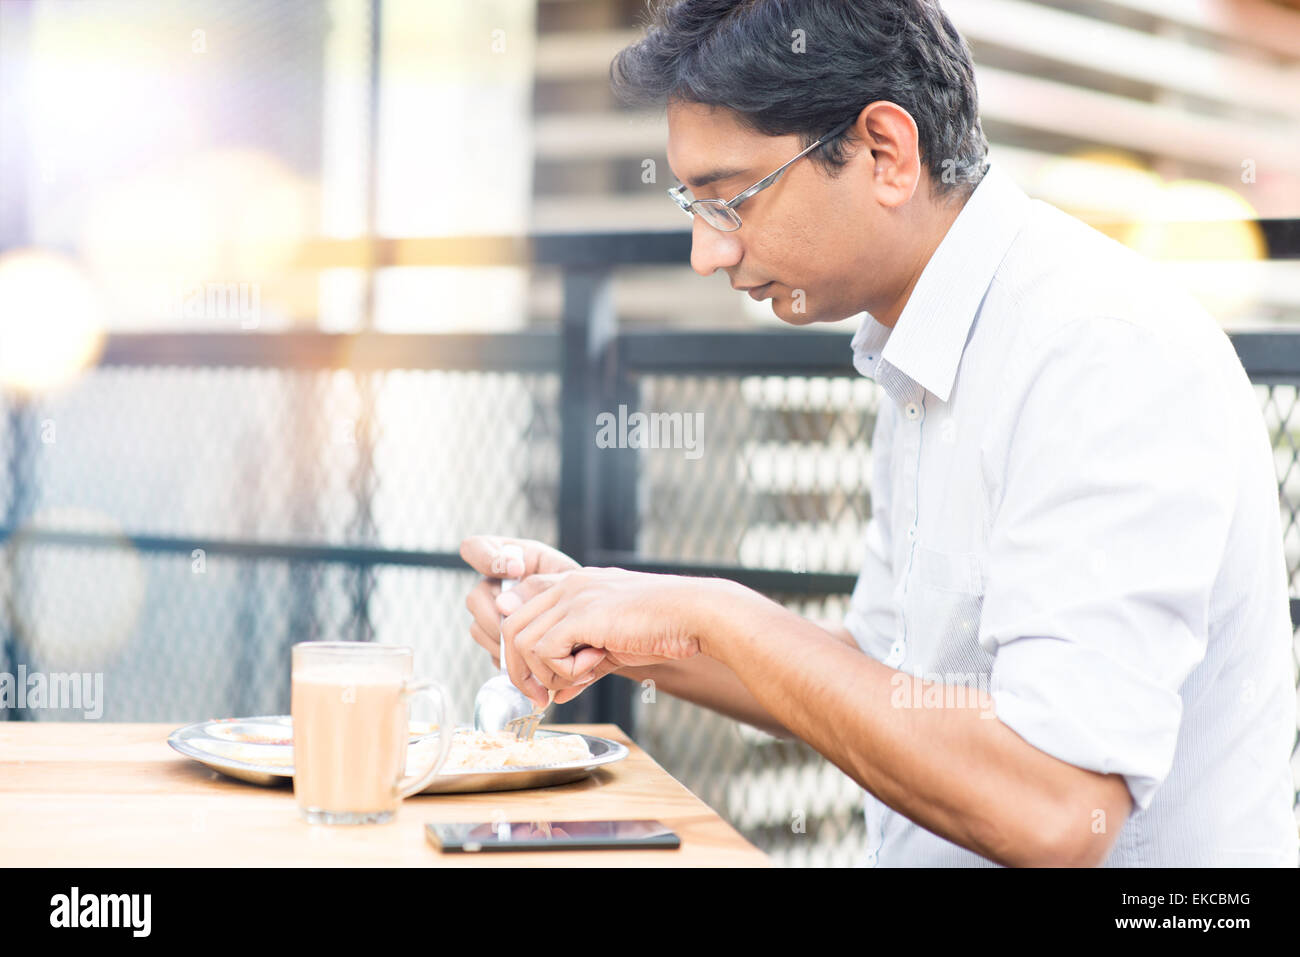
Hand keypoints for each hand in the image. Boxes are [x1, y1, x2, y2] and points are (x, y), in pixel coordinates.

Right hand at [460, 535, 588, 704]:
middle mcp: (496, 584)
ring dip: (503, 642)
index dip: (486, 558)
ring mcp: (494, 612)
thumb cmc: (582, 590)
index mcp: (510, 557)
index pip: (475, 547)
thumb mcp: (568, 579)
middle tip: (523, 629)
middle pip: (476, 599)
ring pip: (479, 629)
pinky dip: (510, 659)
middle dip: (498, 619)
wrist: (593, 617)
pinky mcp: (500, 638)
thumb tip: (502, 604)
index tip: (517, 569)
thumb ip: (540, 586)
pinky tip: (533, 662)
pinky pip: (492, 651)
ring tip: (533, 649)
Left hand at [495, 566, 704, 697]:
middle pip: (511, 627)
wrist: (693, 616)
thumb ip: (581, 668)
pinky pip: (545, 651)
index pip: (520, 608)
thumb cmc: (661, 629)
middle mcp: (567, 585)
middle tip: (541, 697)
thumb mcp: (611, 649)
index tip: (536, 679)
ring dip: (545, 672)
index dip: (520, 648)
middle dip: (521, 670)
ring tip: (578, 678)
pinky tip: (592, 667)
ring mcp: (572, 596)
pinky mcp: (580, 614)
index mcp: (574, 586)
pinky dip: (563, 671)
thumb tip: (556, 697)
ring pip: (522, 642)